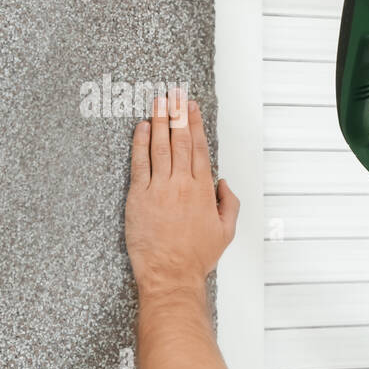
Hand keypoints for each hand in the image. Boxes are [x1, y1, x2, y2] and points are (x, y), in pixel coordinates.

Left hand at [126, 90, 239, 295]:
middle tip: (175, 94)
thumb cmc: (196, 257)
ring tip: (158, 102)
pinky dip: (139, 143)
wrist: (171, 274)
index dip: (196, 125)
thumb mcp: (226, 232)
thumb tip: (224, 184)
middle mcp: (182, 184)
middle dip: (178, 114)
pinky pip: (139, 163)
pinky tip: (140, 127)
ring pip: (159, 146)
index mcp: (204, 190)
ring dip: (158, 121)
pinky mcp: (139, 197)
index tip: (192, 108)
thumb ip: (229, 204)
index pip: (199, 148)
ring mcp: (160, 188)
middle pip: (180, 141)